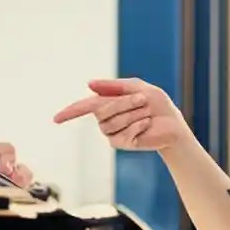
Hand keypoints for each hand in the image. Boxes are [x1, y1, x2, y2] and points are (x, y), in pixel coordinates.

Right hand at [52, 78, 191, 150]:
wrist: (172, 123)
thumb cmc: (157, 104)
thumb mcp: (139, 87)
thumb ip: (115, 86)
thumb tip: (89, 85)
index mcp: (107, 103)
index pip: (83, 107)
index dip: (70, 112)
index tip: (56, 119)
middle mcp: (106, 119)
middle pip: (101, 110)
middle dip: (125, 103)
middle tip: (144, 100)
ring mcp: (113, 133)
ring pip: (112, 122)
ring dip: (133, 114)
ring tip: (146, 113)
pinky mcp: (122, 143)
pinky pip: (123, 134)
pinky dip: (137, 126)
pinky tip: (146, 125)